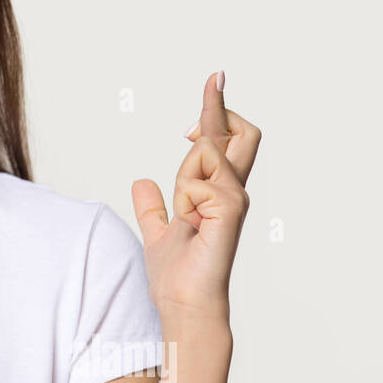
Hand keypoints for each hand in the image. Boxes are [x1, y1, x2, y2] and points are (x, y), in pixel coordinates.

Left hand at [130, 71, 260, 327]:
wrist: (183, 303)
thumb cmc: (176, 276)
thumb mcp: (157, 232)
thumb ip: (152, 207)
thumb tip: (141, 183)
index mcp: (217, 194)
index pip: (225, 141)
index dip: (216, 109)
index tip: (213, 79)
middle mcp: (233, 191)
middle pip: (241, 132)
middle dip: (217, 108)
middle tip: (210, 83)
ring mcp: (235, 199)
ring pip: (205, 150)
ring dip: (184, 174)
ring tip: (184, 211)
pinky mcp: (231, 209)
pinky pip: (198, 179)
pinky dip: (184, 196)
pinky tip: (190, 221)